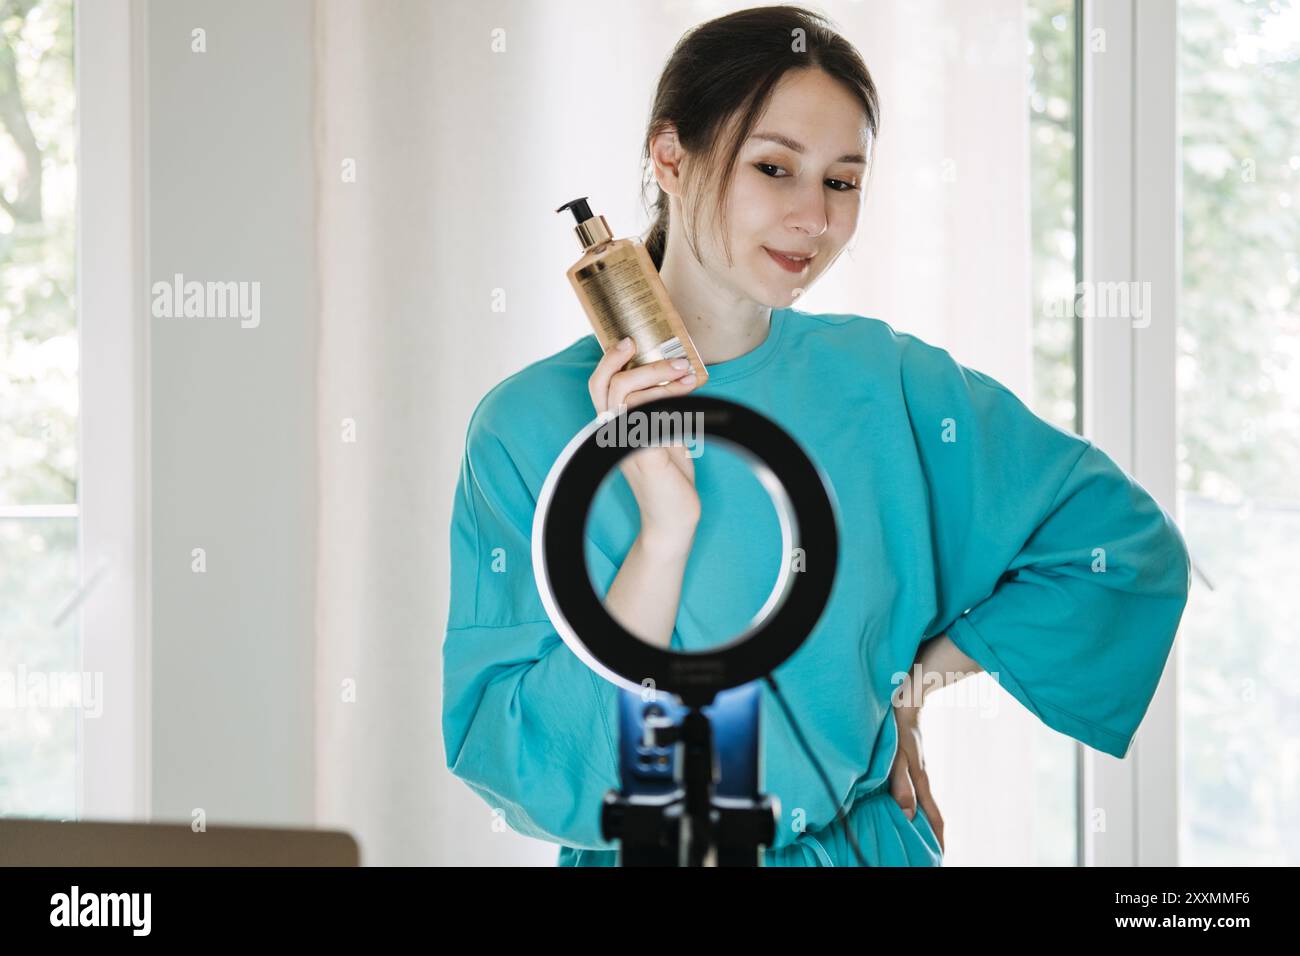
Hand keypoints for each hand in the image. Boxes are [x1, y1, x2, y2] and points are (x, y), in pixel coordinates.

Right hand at [588, 337, 700, 538]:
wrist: (673, 519)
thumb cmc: (669, 477)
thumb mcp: (664, 434)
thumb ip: (660, 408)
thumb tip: (676, 374)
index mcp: (614, 426)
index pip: (599, 385)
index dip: (609, 359)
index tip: (631, 340)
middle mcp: (613, 434)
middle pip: (611, 384)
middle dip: (647, 365)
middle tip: (679, 363)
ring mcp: (626, 446)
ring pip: (630, 397)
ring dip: (664, 382)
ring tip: (690, 380)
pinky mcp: (645, 458)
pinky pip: (651, 419)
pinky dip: (672, 405)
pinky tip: (691, 406)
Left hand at [887, 690, 944, 853]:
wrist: (906, 703)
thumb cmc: (899, 730)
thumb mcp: (898, 758)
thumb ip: (901, 786)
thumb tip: (908, 816)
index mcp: (922, 783)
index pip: (935, 818)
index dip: (938, 839)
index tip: (940, 857)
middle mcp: (921, 780)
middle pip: (930, 814)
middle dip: (930, 835)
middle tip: (926, 853)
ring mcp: (916, 772)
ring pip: (920, 803)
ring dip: (919, 821)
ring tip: (913, 837)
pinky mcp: (909, 765)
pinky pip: (912, 791)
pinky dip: (910, 805)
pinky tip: (901, 807)